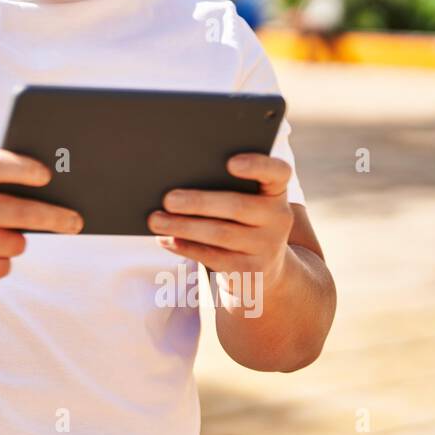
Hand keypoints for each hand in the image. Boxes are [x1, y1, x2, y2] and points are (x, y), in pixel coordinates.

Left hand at [146, 153, 294, 285]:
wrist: (264, 267)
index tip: (230, 162)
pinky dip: (186, 247)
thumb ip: (221, 185)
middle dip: (199, 202)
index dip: (257, 165)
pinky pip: (214, 258)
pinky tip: (166, 239)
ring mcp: (267, 247)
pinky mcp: (251, 272)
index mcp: (276, 190)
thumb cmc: (241, 220)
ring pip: (221, 234)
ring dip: (183, 226)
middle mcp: (278, 218)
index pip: (277, 172)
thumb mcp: (243, 200)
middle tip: (168, 199)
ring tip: (155, 220)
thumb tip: (174, 183)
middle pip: (238, 206)